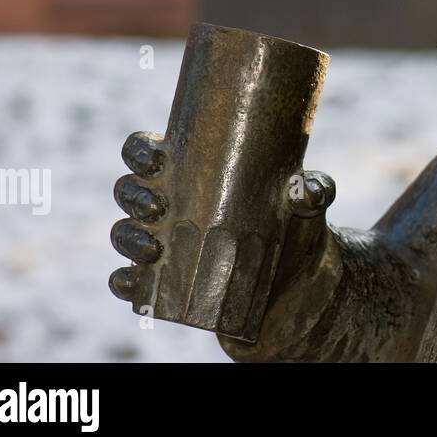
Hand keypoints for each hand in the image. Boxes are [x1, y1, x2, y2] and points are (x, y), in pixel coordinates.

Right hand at [109, 130, 338, 357]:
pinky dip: (123, 283)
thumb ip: (313, 190)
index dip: (140, 151)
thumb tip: (308, 188)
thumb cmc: (295, 230)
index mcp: (192, 174)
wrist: (296, 285)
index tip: (158, 158)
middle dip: (134, 195)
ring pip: (124, 234)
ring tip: (153, 246)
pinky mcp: (161, 285)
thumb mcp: (305, 206)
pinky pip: (127, 283)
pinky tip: (133, 281)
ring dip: (129, 238)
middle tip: (158, 205)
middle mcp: (167, 205)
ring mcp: (160, 244)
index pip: (147, 153)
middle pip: (128, 190)